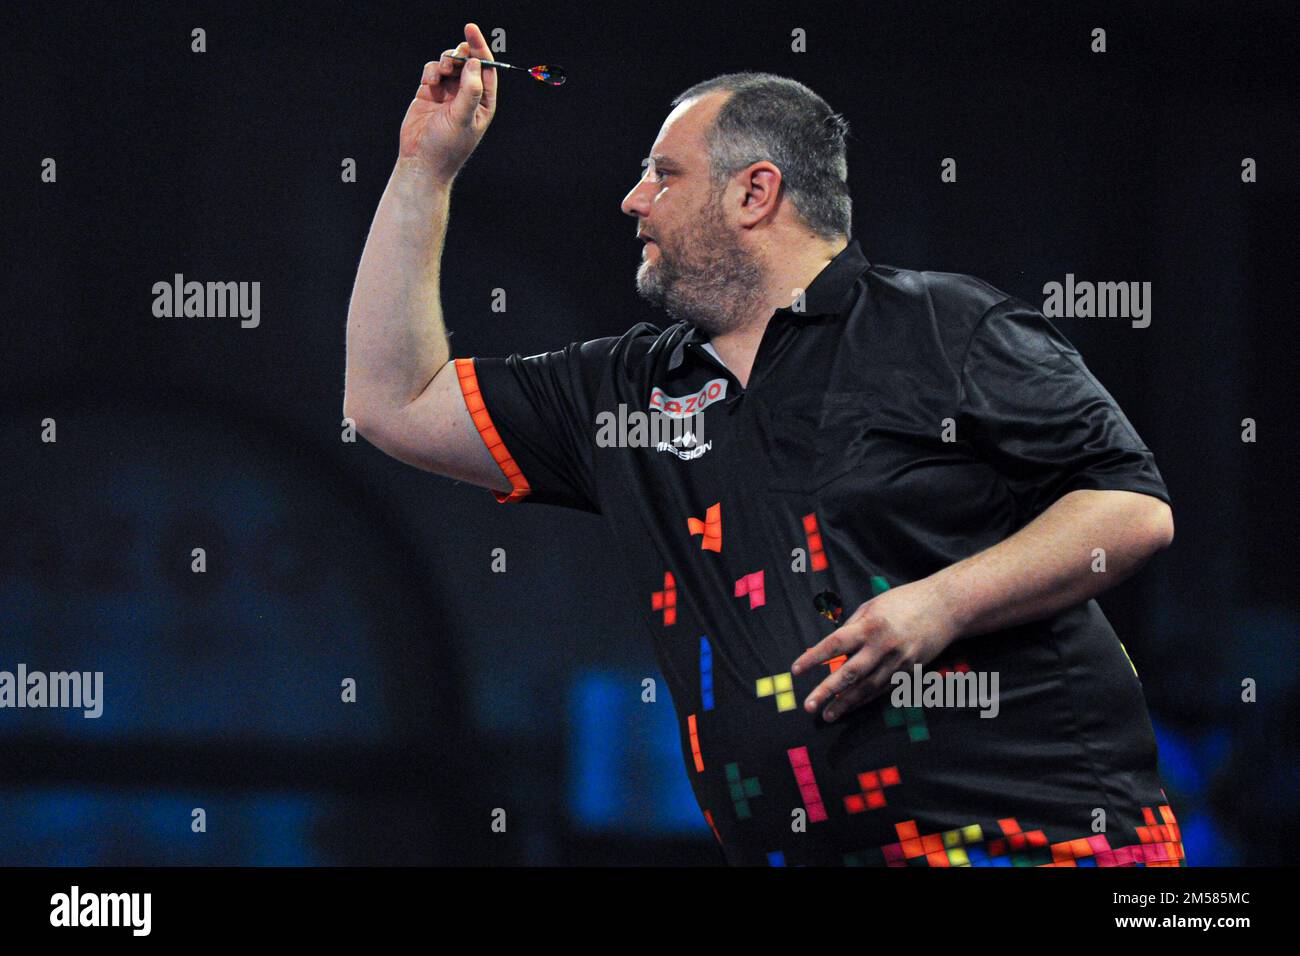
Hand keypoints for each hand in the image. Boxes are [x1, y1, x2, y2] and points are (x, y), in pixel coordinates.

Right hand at [399, 22, 497, 182]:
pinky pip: (432, 70)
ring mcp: (448, 93)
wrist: (420, 161)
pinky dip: (430, 71)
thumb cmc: (447, 147)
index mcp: (483, 102)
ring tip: (439, 75)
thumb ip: (470, 91)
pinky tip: (428, 84)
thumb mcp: (463, 118)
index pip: (486, 68)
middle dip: (459, 55)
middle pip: (468, 61)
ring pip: (449, 63)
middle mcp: (467, 94)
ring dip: (444, 63)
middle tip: (452, 60)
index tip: (471, 30)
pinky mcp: (430, 92)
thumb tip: (475, 63)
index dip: (479, 47)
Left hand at [790, 577, 961, 721]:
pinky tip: (851, 707)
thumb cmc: (904, 602)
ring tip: (827, 715)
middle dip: (826, 691)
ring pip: (867, 688)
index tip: (796, 670)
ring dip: (845, 703)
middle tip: (808, 706)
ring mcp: (898, 661)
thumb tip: (832, 648)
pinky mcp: (910, 671)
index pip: (835, 644)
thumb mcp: (872, 606)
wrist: (946, 607)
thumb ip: (851, 627)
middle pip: (849, 673)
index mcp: (870, 625)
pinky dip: (865, 699)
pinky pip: (883, 689)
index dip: (814, 658)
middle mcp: (883, 645)